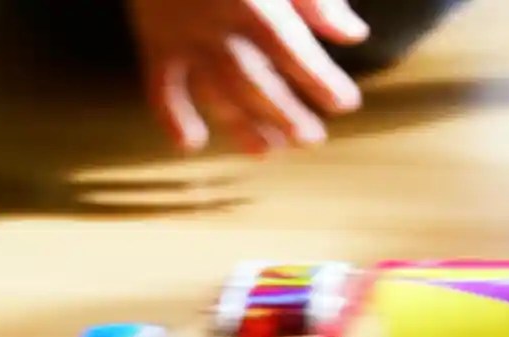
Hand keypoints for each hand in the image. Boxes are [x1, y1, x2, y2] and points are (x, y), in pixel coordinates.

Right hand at [129, 0, 369, 153]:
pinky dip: (172, 118)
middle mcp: (220, 30)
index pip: (297, 57)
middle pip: (259, 87)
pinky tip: (191, 143)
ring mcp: (185, 40)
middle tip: (311, 139)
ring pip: (217, 96)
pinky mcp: (155, 41)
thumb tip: (353, 34)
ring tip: (268, 150)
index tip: (345, 103)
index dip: (323, 84)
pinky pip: (161, 87)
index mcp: (257, 6)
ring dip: (243, 128)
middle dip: (287, 117)